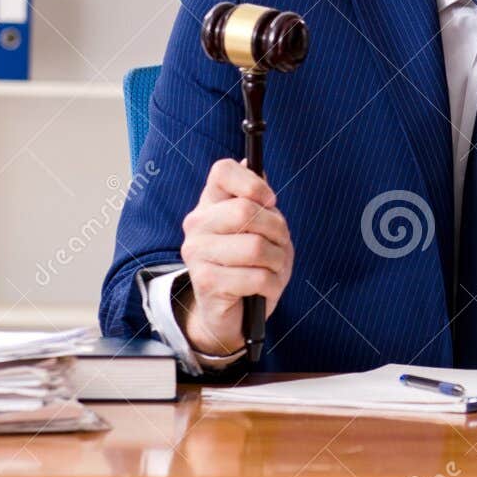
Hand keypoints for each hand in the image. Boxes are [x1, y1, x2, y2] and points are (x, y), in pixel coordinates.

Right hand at [179, 158, 293, 356]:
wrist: (230, 313)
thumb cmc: (250, 266)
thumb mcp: (261, 229)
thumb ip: (257, 200)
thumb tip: (253, 162)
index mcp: (210, 203)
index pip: (223, 171)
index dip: (254, 183)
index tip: (270, 203)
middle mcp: (197, 224)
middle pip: (246, 210)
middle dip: (277, 230)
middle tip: (279, 244)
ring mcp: (197, 253)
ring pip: (255, 247)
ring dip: (277, 261)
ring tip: (272, 269)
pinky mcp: (206, 282)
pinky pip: (257, 277)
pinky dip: (272, 285)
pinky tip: (265, 289)